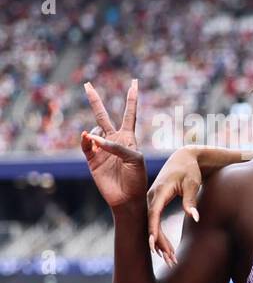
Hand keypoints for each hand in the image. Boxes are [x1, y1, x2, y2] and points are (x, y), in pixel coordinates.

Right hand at [81, 80, 146, 211]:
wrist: (127, 199)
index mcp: (129, 138)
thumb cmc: (137, 179)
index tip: (134, 83)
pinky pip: (85, 144)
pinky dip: (85, 140)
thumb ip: (116, 146)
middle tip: (87, 84)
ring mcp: (101, 148)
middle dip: (95, 101)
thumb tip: (93, 137)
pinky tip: (88, 137)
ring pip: (92, 130)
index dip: (131, 99)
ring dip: (95, 133)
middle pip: (102, 116)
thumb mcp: (134, 160)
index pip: (130, 114)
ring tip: (102, 146)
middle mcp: (114, 140)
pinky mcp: (92, 158)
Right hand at [145, 146, 204, 264]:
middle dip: (158, 242)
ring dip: (159, 242)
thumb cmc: (190, 170)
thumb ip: (191, 201)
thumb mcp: (192, 184)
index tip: (153, 245)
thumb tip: (194, 218)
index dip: (153, 230)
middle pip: (151, 223)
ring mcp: (152, 200)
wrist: (183, 158)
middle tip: (169, 259)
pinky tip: (164, 249)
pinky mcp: (155, 202)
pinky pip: (154, 221)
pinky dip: (159, 235)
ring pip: (152, 224)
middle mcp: (152, 196)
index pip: (154, 214)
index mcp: (160, 192)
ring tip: (169, 259)